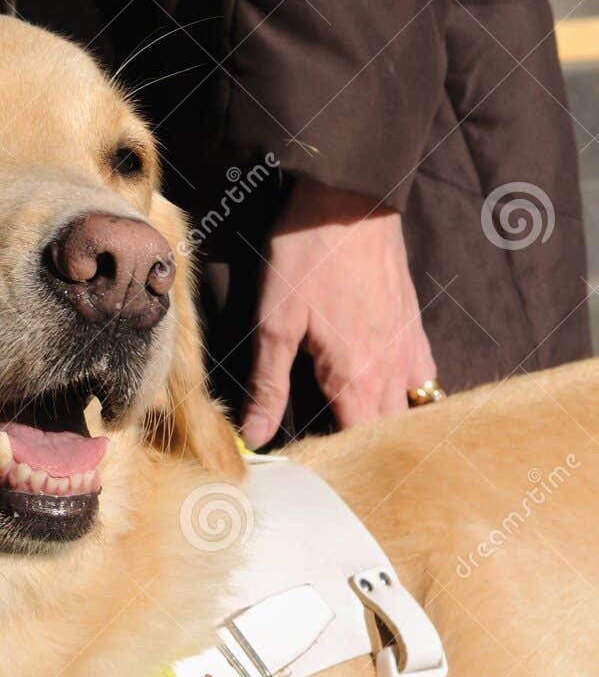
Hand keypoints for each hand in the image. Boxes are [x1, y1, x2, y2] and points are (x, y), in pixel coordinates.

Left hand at [241, 177, 436, 446]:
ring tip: (364, 446)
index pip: (357, 444)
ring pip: (411, 410)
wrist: (350, 193)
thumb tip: (254, 438)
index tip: (316, 483)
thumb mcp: (275, 322)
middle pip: (388, 434)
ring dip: (391, 431)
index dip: (338, 467)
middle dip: (366, 456)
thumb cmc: (308, 254)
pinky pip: (422, 378)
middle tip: (339, 473)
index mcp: (358, 377)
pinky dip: (409, 398)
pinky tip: (387, 399)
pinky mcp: (413, 325)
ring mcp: (410, 348)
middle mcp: (394, 370)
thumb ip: (267, 385)